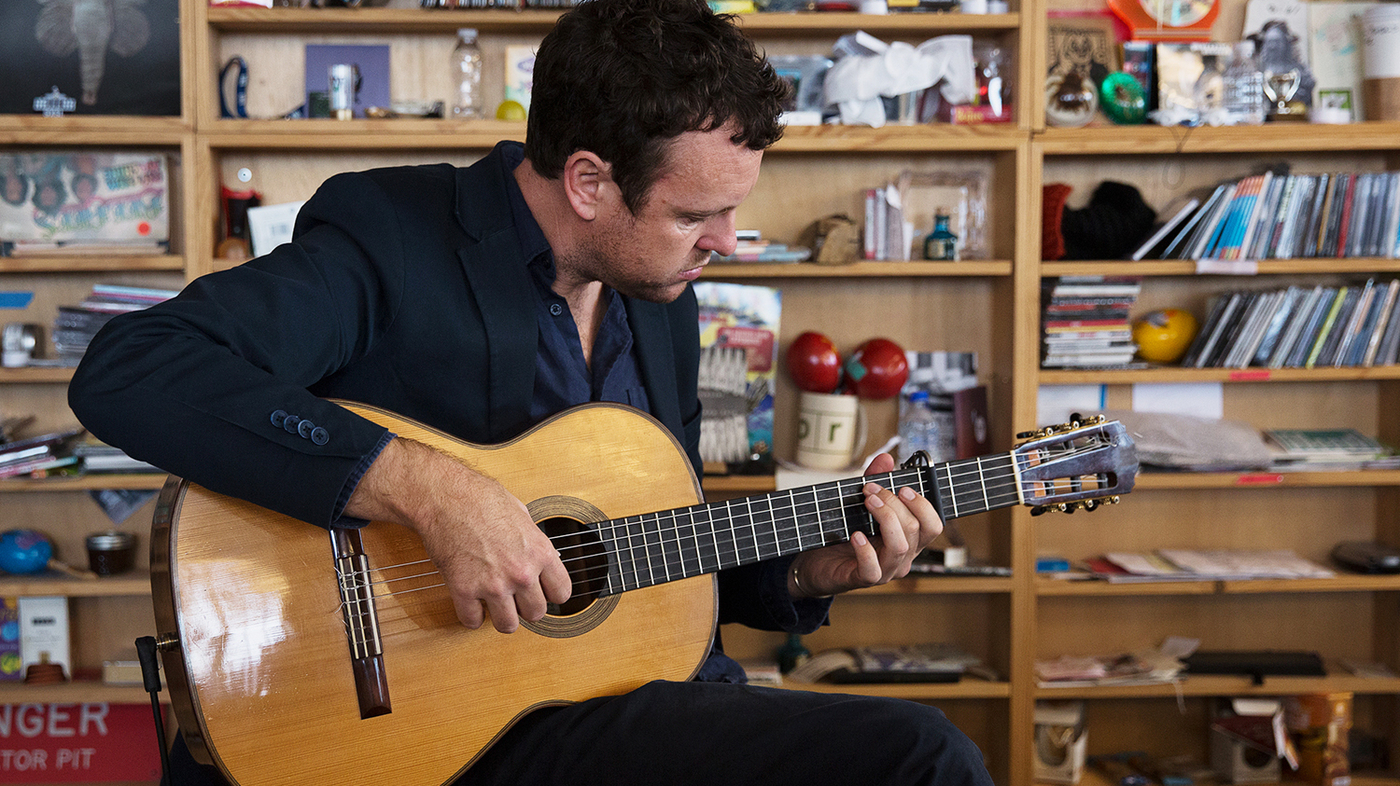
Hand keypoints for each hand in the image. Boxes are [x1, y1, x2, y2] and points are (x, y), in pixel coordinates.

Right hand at [345, 438, 571, 632]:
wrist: (446, 497)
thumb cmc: (481, 498)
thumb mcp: (522, 515)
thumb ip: (533, 541)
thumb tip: (540, 555)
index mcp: (540, 552)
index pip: (562, 593)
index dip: (552, 594)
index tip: (543, 592)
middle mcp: (521, 573)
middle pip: (536, 614)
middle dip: (526, 608)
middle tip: (516, 599)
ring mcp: (493, 584)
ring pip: (507, 625)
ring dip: (501, 618)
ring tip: (495, 606)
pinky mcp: (464, 590)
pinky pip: (472, 621)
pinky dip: (471, 616)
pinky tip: (471, 604)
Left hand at [786, 452, 942, 597]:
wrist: (817, 563)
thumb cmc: (844, 534)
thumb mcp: (861, 506)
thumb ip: (876, 483)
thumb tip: (886, 459)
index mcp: (909, 540)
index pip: (933, 525)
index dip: (922, 505)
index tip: (901, 487)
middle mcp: (902, 557)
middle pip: (915, 530)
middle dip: (894, 503)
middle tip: (870, 490)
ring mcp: (885, 570)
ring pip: (899, 547)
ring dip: (885, 518)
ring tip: (867, 502)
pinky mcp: (862, 579)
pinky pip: (873, 569)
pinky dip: (865, 550)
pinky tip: (856, 535)